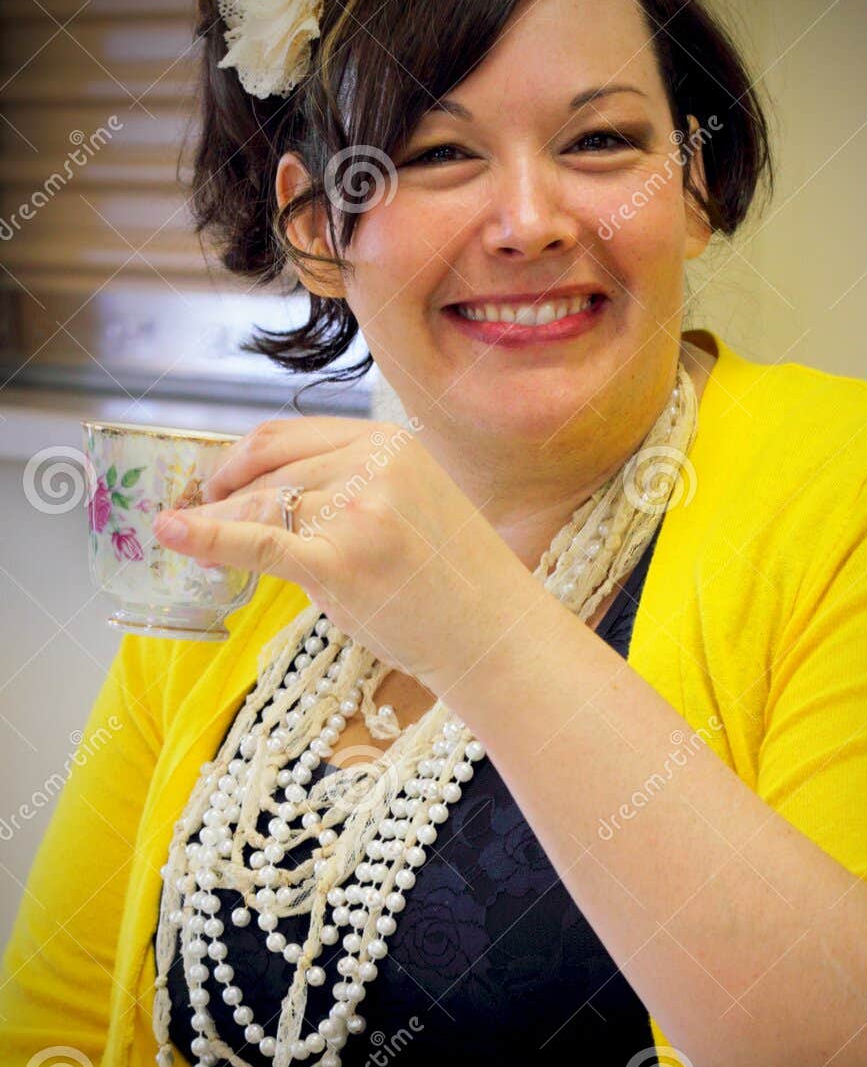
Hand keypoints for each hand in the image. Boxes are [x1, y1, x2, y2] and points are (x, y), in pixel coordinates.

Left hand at [152, 417, 539, 692]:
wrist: (493, 630)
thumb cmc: (450, 577)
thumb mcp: (408, 501)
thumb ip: (348, 483)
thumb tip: (267, 492)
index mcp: (386, 442)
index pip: (286, 435)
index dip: (238, 458)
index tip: (216, 481)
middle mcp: (371, 466)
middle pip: (266, 470)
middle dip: (220, 492)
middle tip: (195, 513)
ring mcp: (355, 513)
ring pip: (258, 508)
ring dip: (217, 524)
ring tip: (191, 539)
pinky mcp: (339, 563)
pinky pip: (257, 544)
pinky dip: (207, 538)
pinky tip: (173, 534)